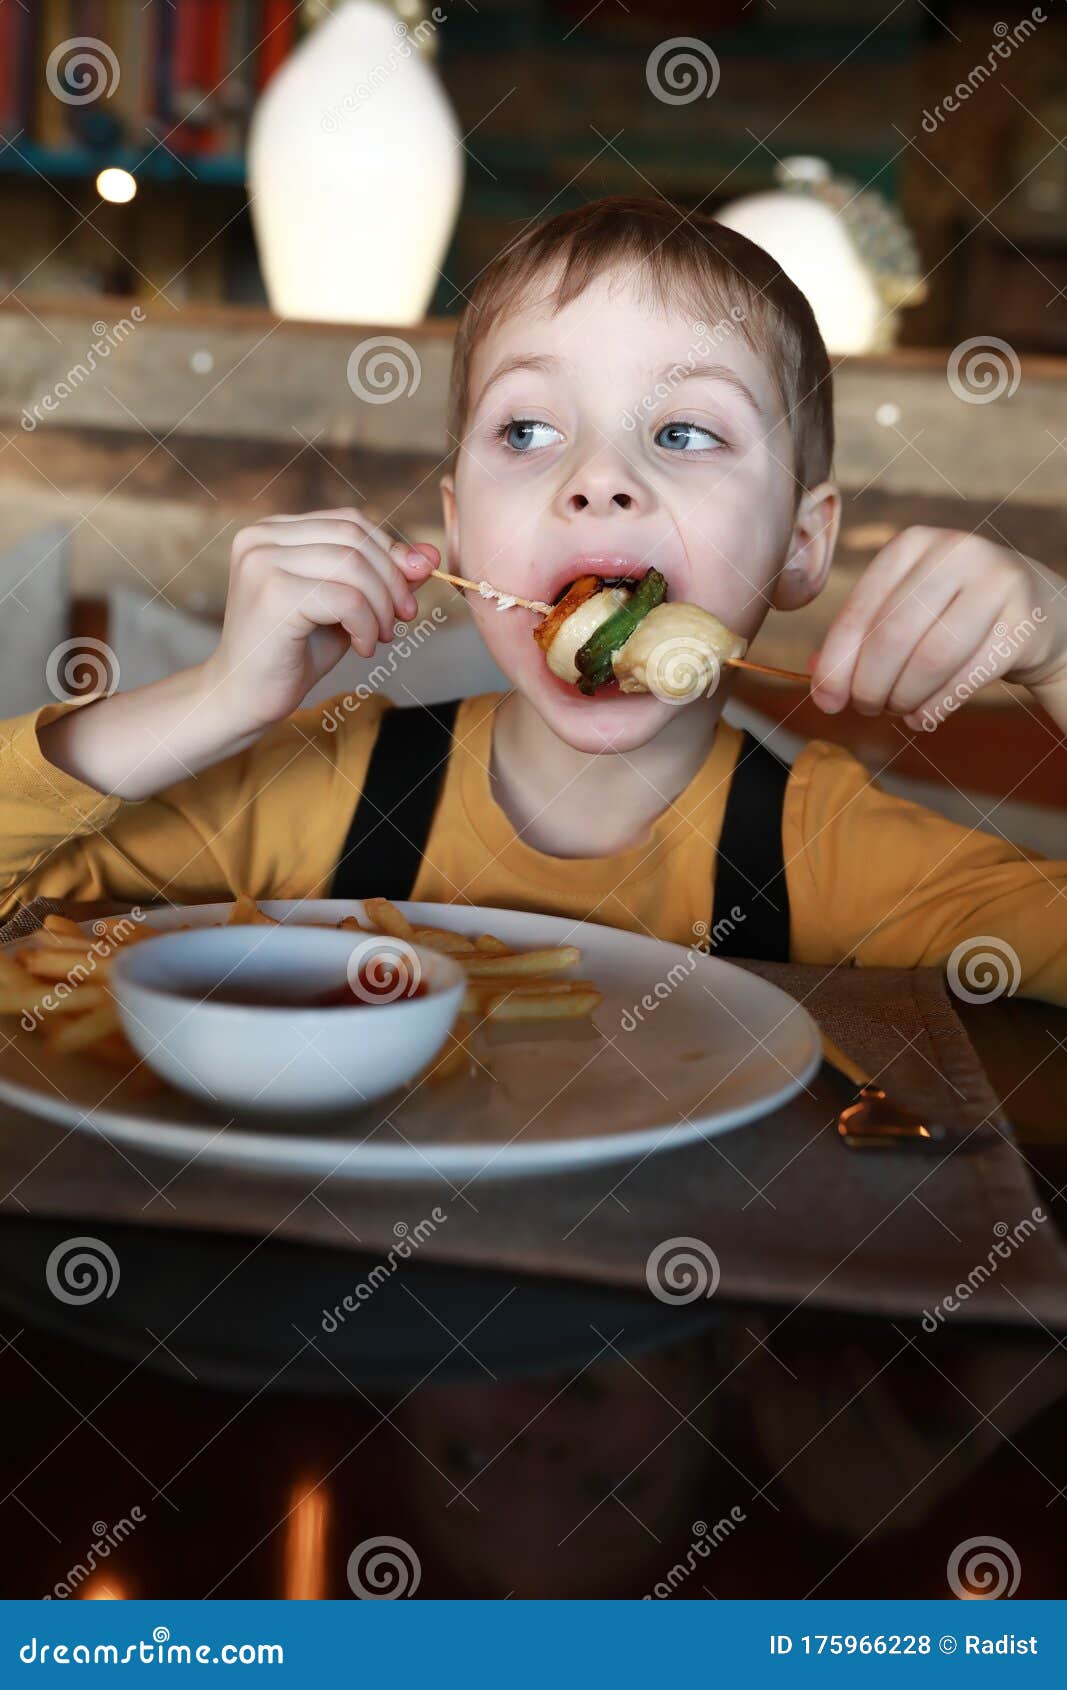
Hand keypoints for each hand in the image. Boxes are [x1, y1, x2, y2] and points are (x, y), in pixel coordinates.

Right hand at [202, 508, 438, 733]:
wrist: (244, 699)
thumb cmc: (293, 653)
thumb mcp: (347, 608)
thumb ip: (383, 578)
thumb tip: (431, 556)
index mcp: (273, 532)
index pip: (350, 522)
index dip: (389, 554)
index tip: (405, 598)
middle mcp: (260, 538)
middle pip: (354, 537)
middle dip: (391, 580)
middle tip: (401, 620)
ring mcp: (262, 563)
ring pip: (353, 565)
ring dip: (381, 606)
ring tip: (380, 637)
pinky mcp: (271, 594)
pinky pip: (345, 598)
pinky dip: (366, 625)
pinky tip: (362, 648)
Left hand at [809, 528, 1065, 729]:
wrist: (1036, 610)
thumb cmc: (950, 613)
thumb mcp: (905, 608)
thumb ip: (860, 639)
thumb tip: (819, 683)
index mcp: (912, 544)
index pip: (860, 611)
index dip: (837, 664)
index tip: (826, 701)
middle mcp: (955, 552)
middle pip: (892, 637)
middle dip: (869, 686)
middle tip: (866, 708)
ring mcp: (995, 583)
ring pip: (930, 659)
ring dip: (902, 698)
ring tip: (896, 710)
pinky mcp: (1023, 622)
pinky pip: (966, 678)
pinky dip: (934, 708)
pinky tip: (922, 716)